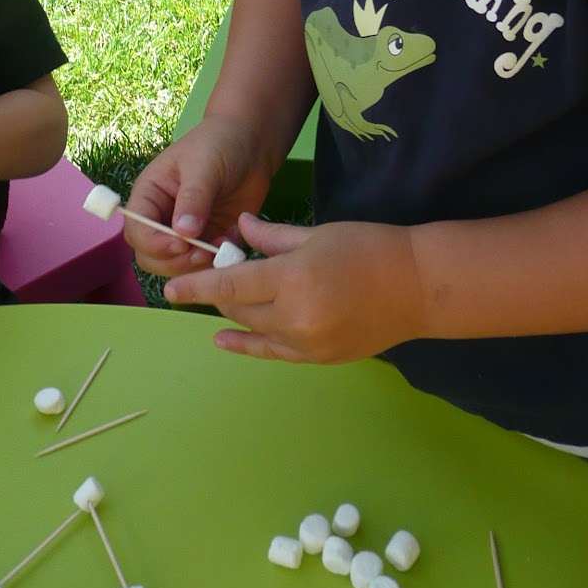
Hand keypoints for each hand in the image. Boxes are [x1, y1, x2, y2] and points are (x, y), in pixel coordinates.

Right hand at [125, 117, 273, 276]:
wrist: (252, 144)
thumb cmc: (219, 144)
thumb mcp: (205, 165)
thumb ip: (194, 198)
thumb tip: (183, 233)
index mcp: (150, 196)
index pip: (136, 230)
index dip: (154, 243)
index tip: (182, 243)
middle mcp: (162, 219)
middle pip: (150, 257)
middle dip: (174, 261)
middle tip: (202, 254)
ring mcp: (185, 233)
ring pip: (177, 267)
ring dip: (197, 267)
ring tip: (221, 247)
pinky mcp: (209, 241)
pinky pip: (207, 265)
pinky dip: (219, 262)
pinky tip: (232, 241)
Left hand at [163, 214, 423, 362]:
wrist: (417, 288)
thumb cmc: (369, 248)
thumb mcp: (316, 234)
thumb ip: (273, 237)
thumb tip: (239, 228)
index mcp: (293, 278)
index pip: (232, 284)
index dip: (198, 287)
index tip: (170, 290)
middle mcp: (295, 316)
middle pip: (239, 308)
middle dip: (218, 294)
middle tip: (204, 279)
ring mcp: (307, 343)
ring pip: (253, 330)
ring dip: (232, 315)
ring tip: (215, 303)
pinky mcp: (319, 359)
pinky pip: (273, 352)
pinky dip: (247, 345)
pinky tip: (225, 338)